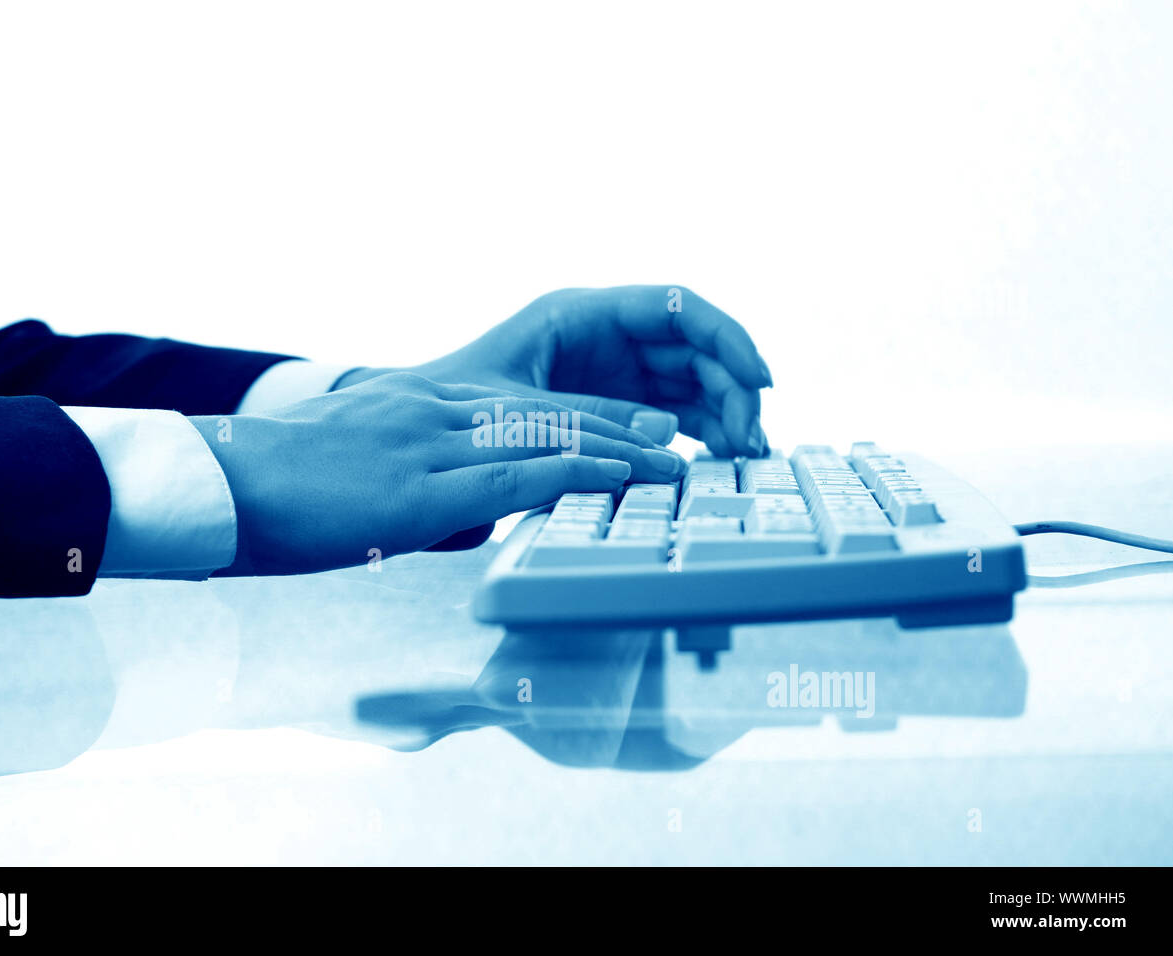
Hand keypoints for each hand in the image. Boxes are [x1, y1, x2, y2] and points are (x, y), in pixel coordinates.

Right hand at [192, 372, 686, 574]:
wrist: (226, 479)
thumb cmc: (280, 484)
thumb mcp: (358, 460)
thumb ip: (408, 469)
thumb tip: (440, 504)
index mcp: (420, 403)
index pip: (520, 404)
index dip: (582, 414)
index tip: (629, 422)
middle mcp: (435, 411)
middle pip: (545, 413)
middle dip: (614, 424)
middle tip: (671, 433)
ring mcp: (430, 443)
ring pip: (543, 439)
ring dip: (612, 450)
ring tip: (667, 463)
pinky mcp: (420, 486)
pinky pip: (512, 476)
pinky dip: (571, 474)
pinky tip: (613, 479)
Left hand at [336, 286, 771, 457]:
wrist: (412, 437)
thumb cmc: (451, 406)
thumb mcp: (522, 409)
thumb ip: (591, 418)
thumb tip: (665, 435)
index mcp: (581, 313)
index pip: (678, 307)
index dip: (727, 338)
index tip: (761, 379)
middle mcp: (605, 335)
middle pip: (694, 348)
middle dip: (733, 387)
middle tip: (749, 441)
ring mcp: (612, 370)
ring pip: (691, 381)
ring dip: (724, 414)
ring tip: (742, 458)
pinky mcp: (612, 405)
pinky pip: (673, 410)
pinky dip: (700, 432)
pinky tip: (715, 460)